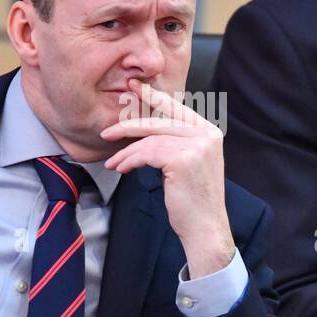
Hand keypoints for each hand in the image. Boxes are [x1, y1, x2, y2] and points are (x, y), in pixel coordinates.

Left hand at [100, 79, 234, 277]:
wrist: (205, 229)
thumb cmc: (193, 201)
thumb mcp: (189, 163)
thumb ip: (176, 142)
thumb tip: (148, 127)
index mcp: (209, 132)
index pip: (176, 108)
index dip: (153, 96)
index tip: (133, 87)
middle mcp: (207, 134)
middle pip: (160, 121)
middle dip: (129, 126)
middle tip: (107, 132)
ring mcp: (197, 146)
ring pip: (150, 140)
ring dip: (126, 153)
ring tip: (114, 164)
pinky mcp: (183, 159)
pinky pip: (147, 153)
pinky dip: (130, 160)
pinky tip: (122, 168)